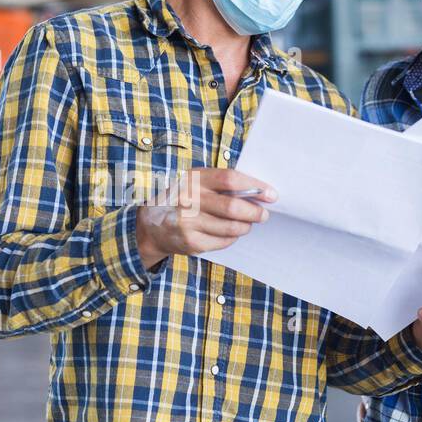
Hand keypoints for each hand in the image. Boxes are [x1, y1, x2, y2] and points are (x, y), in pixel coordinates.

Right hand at [136, 168, 275, 267]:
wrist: (150, 225)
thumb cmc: (181, 199)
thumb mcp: (195, 182)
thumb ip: (221, 185)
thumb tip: (258, 193)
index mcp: (193, 179)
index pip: (229, 179)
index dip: (254, 187)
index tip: (271, 194)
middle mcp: (188, 199)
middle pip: (232, 207)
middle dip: (254, 212)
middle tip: (263, 215)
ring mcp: (188, 223)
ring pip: (230, 227)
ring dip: (245, 226)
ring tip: (248, 224)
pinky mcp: (190, 242)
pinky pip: (223, 241)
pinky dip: (232, 237)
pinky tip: (230, 233)